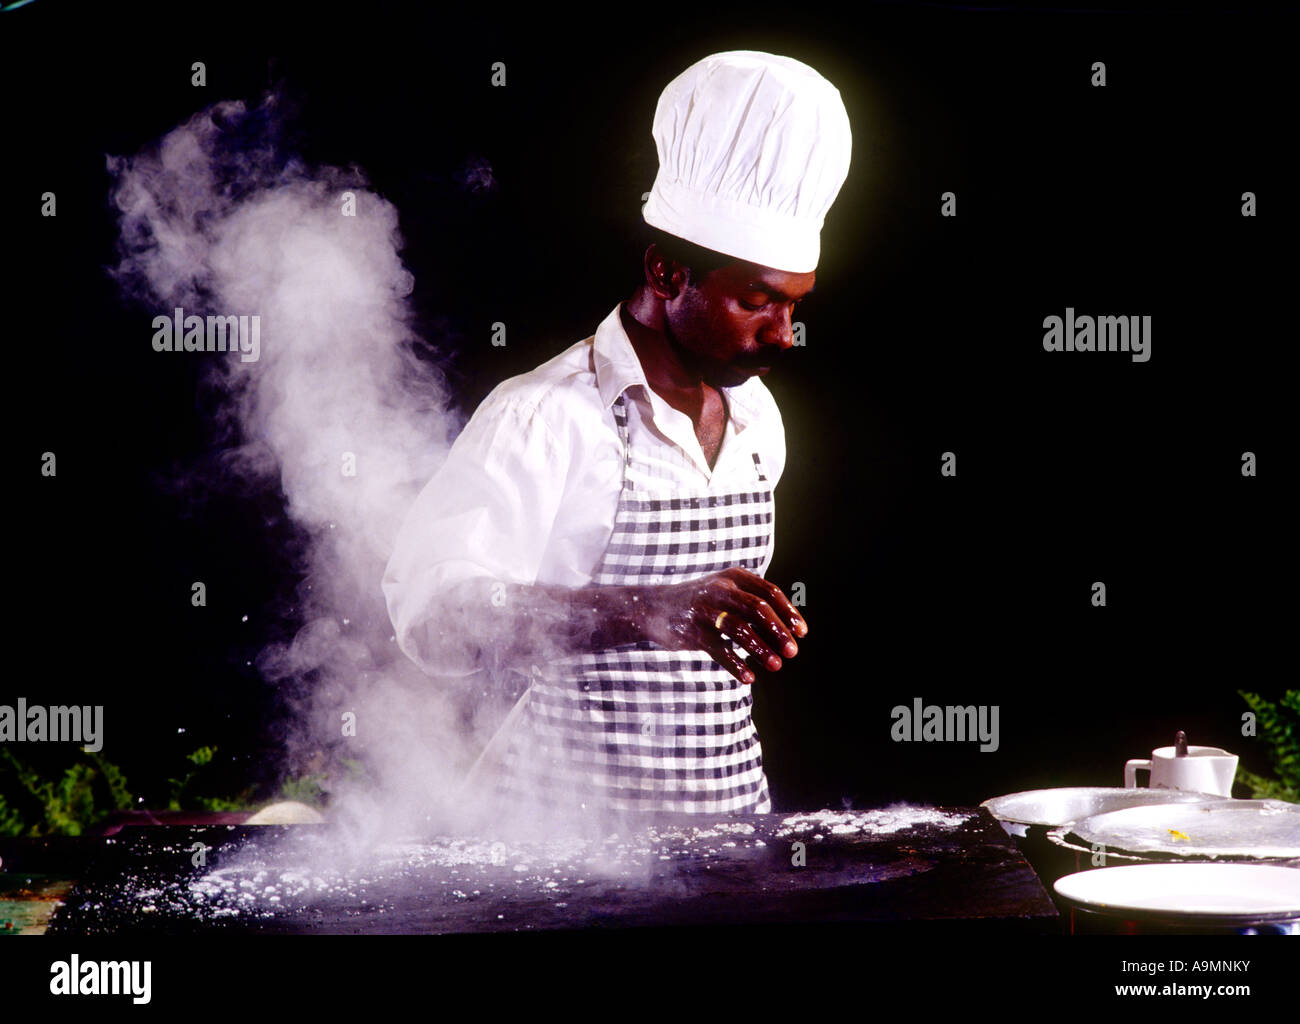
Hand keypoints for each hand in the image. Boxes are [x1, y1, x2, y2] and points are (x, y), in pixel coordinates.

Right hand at [638, 567, 807, 684]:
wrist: (653, 608)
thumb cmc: (702, 603)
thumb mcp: (726, 591)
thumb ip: (753, 603)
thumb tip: (791, 630)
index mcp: (734, 577)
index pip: (770, 592)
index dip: (788, 613)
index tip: (802, 633)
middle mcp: (720, 588)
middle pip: (758, 608)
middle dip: (779, 631)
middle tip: (793, 652)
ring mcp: (704, 610)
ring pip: (740, 629)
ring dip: (761, 649)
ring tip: (777, 666)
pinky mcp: (691, 631)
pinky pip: (719, 650)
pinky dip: (736, 665)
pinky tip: (749, 678)